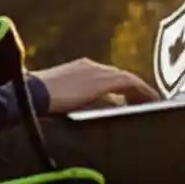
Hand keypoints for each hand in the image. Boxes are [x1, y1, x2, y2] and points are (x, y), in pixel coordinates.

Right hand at [30, 58, 160, 114]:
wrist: (33, 95)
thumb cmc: (38, 103)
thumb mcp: (58, 103)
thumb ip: (74, 105)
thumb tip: (88, 117)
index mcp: (77, 70)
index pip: (104, 78)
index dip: (117, 90)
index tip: (127, 102)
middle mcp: (89, 66)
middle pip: (117, 77)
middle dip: (131, 90)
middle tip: (143, 103)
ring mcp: (97, 70)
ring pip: (126, 79)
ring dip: (138, 91)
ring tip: (149, 104)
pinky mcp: (104, 79)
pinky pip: (131, 83)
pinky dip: (142, 92)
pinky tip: (151, 102)